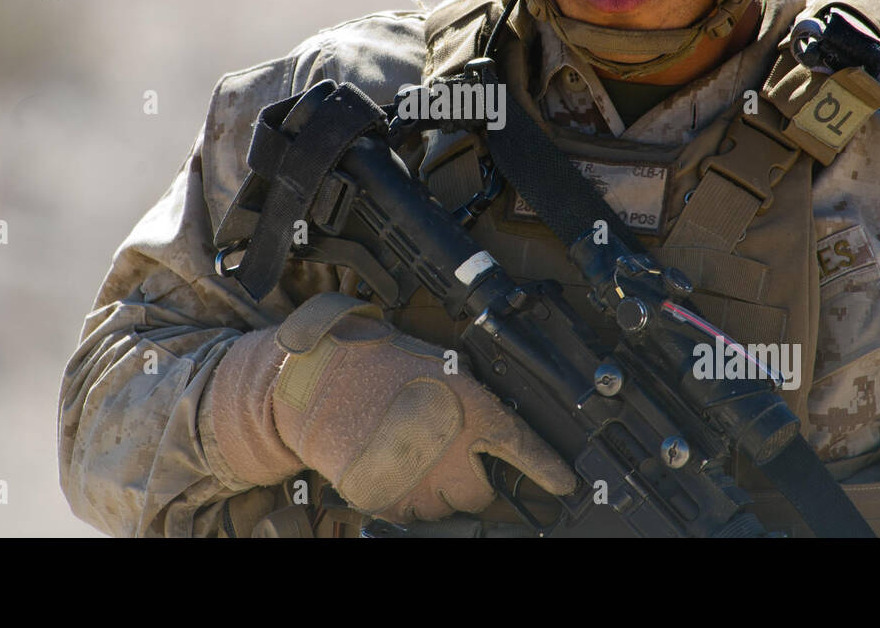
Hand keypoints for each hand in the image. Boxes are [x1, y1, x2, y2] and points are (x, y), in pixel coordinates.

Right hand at [206, 291, 576, 522]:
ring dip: (438, 491)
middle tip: (446, 453)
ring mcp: (420, 484)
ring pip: (446, 509)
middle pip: (482, 494)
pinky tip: (392, 466)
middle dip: (470, 479)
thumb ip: (471, 398)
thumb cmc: (376, 364)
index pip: (526, 451)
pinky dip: (407, 499)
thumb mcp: (438, 365)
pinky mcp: (390, 503)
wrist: (316, 385)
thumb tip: (491, 417)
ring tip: (411, 454)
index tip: (563, 485)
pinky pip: (412, 515)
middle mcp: (453, 452)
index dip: (549, 472)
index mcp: (474, 410)